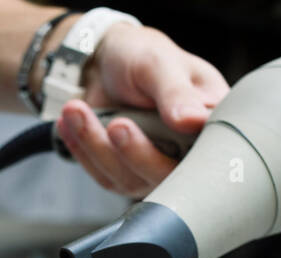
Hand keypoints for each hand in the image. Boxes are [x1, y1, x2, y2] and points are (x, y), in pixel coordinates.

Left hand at [54, 22, 228, 197]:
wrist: (104, 62)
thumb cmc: (141, 56)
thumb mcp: (160, 63)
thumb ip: (177, 93)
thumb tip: (193, 121)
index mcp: (210, 123)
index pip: (211, 156)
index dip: (187, 157)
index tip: (158, 136)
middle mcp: (186, 153)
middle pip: (166, 176)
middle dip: (135, 153)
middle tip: (117, 124)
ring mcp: (153, 168)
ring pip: (128, 179)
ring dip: (98, 146)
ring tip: (76, 109)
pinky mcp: (123, 175)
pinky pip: (102, 175)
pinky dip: (83, 150)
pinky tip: (69, 124)